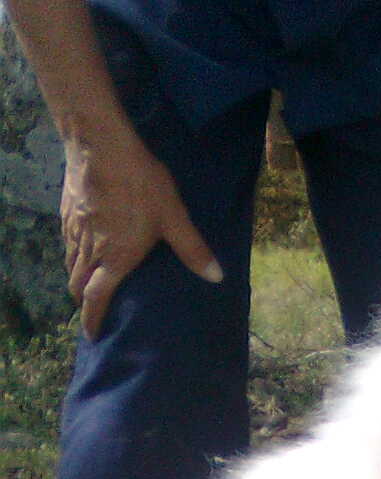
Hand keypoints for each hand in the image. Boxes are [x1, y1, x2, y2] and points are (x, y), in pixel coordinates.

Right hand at [61, 125, 222, 337]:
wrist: (100, 144)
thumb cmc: (140, 183)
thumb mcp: (174, 217)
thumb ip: (193, 249)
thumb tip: (216, 277)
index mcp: (114, 257)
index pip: (96, 298)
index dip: (92, 319)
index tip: (92, 334)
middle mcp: (89, 249)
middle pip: (78, 285)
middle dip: (83, 302)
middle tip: (92, 311)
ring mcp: (75, 230)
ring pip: (70, 263)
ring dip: (77, 279)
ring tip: (88, 285)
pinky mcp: (67, 211)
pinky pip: (67, 243)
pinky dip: (72, 255)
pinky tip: (83, 249)